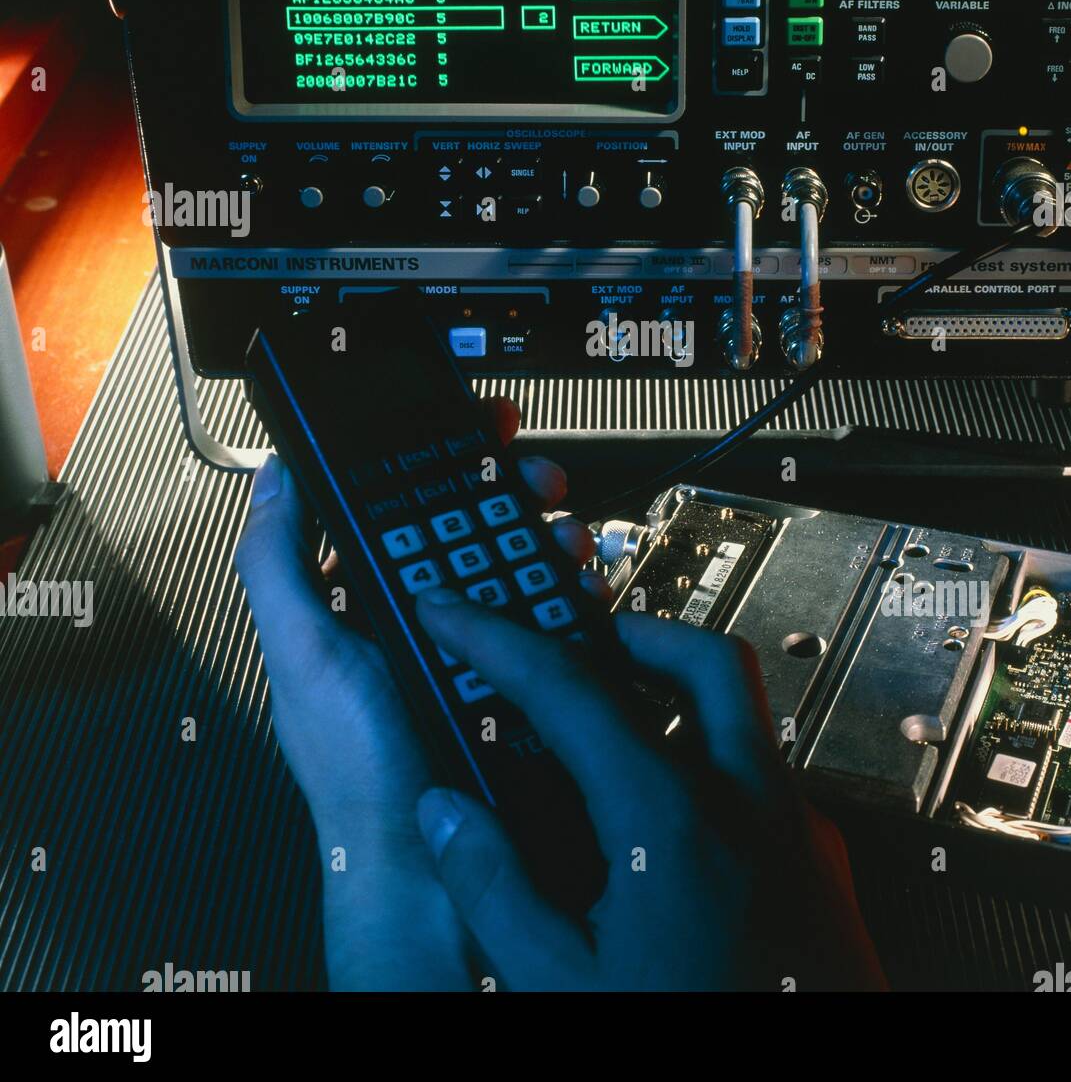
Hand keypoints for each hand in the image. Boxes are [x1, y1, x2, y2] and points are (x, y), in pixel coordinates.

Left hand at [233, 400, 597, 989]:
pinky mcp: (517, 677)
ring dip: (545, 536)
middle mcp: (415, 619)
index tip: (466, 427)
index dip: (429, 459)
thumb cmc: (357, 769)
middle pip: (467, 527)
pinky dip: (569, 595)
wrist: (428, 863)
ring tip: (562, 532)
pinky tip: (578, 587)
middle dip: (506, 489)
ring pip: (516, 565)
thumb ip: (278, 563)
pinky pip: (549, 619)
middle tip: (535, 474)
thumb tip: (272, 478)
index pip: (394, 507)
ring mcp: (470, 648)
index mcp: (356, 603)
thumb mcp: (305, 654)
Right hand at [414, 595, 886, 991]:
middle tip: (564, 643)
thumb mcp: (559, 989)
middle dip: (622, 633)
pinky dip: (704, 759)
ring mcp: (794, 831)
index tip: (454, 611)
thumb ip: (495, 891)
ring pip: (741, 713)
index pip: (570, 690)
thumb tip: (448, 817)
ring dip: (672, 692)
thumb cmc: (691, 1047)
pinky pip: (759, 775)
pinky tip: (665, 818)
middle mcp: (747, 805)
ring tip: (607, 721)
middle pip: (696, 658)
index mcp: (671, 821)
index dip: (498, 640)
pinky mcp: (819, 867)